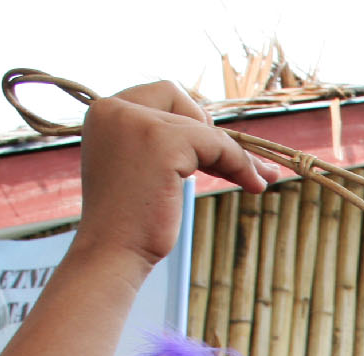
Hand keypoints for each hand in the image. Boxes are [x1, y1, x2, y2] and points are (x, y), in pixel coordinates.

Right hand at [74, 82, 276, 274]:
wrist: (111, 252)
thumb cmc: (127, 222)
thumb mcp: (137, 167)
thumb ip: (158, 142)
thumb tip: (209, 132)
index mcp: (104, 112)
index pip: (160, 95)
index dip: (188, 119)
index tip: (209, 151)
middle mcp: (114, 108)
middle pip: (180, 99)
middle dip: (209, 131)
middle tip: (234, 166)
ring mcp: (137, 121)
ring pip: (203, 127)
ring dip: (234, 154)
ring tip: (260, 179)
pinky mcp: (164, 141)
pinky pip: (217, 144)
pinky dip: (238, 163)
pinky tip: (254, 184)